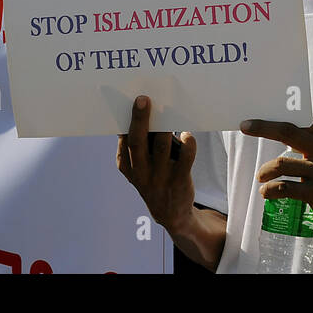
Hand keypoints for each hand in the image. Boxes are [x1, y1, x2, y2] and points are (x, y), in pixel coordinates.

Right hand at [117, 95, 198, 234]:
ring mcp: (160, 177)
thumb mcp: (139, 168)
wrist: (172, 213)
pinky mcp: (179, 180)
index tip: (130, 101)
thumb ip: (137, 146)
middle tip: (143, 99)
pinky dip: (187, 143)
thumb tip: (138, 113)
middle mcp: (141, 172)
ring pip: (162, 147)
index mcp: (128, 167)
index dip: (126, 122)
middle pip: (138, 142)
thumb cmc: (154, 178)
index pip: (124, 142)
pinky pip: (186, 158)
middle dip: (140, 120)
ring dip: (165, 128)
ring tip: (169, 110)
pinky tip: (186, 135)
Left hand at [241, 119, 312, 233]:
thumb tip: (279, 129)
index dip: (274, 118)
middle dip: (262, 127)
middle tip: (244, 126)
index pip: (298, 121)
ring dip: (265, 171)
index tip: (255, 117)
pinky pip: (286, 188)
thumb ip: (312, 140)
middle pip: (288, 131)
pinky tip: (267, 193)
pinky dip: (271, 190)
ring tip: (261, 178)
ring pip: (282, 164)